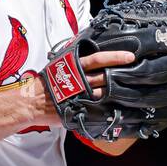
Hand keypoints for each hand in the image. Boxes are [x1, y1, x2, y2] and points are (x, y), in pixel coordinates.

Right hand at [21, 48, 136, 126]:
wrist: (30, 102)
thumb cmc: (43, 84)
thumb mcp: (58, 67)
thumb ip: (73, 66)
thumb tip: (88, 63)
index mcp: (74, 66)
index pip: (98, 59)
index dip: (114, 57)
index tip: (130, 57)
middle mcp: (79, 79)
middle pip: (105, 76)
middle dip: (120, 75)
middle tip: (136, 73)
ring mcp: (80, 95)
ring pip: (103, 92)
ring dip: (116, 91)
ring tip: (130, 90)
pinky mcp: (79, 108)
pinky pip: (97, 108)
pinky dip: (107, 107)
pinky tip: (118, 107)